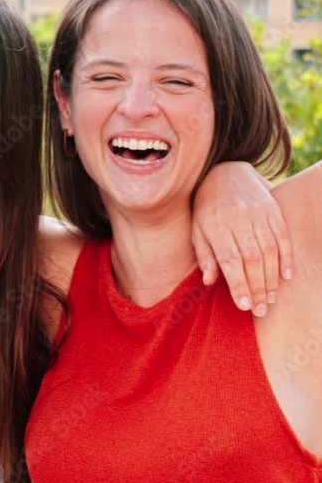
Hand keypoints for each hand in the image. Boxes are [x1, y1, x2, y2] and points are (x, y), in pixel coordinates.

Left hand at [192, 162, 293, 316]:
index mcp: (216, 225)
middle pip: (252, 258)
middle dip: (257, 287)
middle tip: (260, 310)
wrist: (224, 172)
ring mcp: (258, 212)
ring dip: (272, 278)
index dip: (239, 284)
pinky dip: (286, 257)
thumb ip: (204, 255)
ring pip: (269, 250)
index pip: (230, 260)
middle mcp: (238, 218)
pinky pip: (283, 235)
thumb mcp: (197, 230)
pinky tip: (286, 276)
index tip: (245, 306)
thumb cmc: (206, 208)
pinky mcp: (272, 209)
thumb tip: (210, 281)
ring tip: (271, 299)